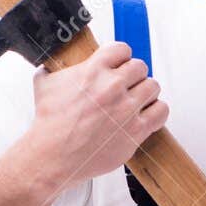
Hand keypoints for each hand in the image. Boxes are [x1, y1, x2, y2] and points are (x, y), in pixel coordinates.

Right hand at [28, 41, 167, 183]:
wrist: (52, 155)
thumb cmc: (49, 123)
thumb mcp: (44, 83)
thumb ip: (53, 68)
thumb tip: (53, 61)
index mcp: (93, 71)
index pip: (122, 49)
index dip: (120, 57)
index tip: (118, 65)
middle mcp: (113, 87)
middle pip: (140, 67)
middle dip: (132, 75)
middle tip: (126, 85)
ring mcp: (126, 109)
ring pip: (153, 87)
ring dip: (145, 92)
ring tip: (135, 100)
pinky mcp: (136, 130)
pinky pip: (161, 111)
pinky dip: (156, 111)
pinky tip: (145, 114)